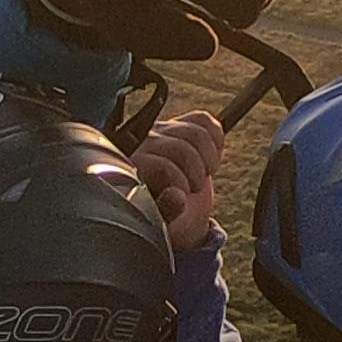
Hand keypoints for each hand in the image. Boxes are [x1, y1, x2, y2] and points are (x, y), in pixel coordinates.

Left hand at [133, 111, 222, 250]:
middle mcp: (139, 143)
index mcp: (126, 167)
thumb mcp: (158, 222)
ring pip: (197, 133)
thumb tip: (177, 197)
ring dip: (208, 159)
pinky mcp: (178, 124)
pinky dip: (214, 138)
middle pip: (182, 148)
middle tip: (192, 189)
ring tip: (200, 175)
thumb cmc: (158, 218)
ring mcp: (159, 130)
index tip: (181, 199)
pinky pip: (203, 120)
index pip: (163, 166)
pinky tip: (208, 157)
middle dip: (195, 174)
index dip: (180, 184)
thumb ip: (165, 211)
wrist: (169, 210)